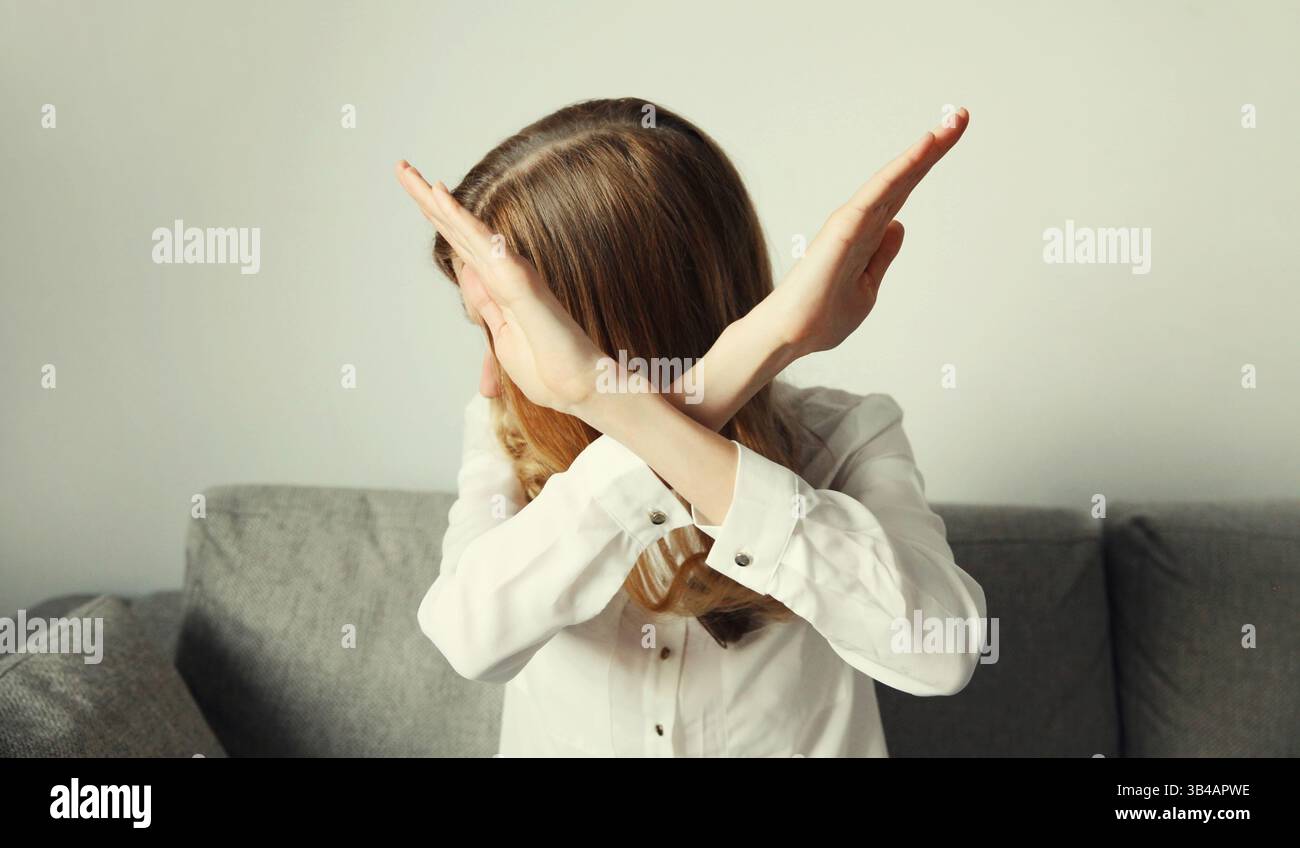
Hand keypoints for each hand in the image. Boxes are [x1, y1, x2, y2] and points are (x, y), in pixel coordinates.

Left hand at [396, 161, 608, 415]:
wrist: (580, 387)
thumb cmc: (549, 367)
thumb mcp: (503, 335)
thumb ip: (485, 305)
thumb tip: (467, 278)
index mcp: (499, 285)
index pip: (460, 244)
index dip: (438, 217)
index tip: (416, 190)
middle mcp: (505, 271)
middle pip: (457, 228)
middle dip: (426, 197)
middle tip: (399, 166)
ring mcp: (513, 274)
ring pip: (467, 229)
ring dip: (437, 200)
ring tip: (409, 172)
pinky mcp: (519, 283)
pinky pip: (485, 245)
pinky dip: (460, 218)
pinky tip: (440, 196)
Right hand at [763, 108, 968, 355]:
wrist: (790, 335)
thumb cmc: (820, 316)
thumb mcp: (867, 288)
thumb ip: (882, 257)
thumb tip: (898, 226)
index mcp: (869, 235)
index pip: (904, 192)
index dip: (927, 165)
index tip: (951, 137)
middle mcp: (862, 221)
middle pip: (904, 178)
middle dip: (935, 147)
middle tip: (961, 116)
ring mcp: (853, 221)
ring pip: (895, 178)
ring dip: (924, 151)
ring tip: (951, 123)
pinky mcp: (845, 227)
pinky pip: (879, 192)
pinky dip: (902, 168)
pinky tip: (924, 148)